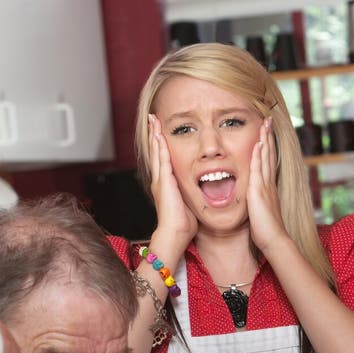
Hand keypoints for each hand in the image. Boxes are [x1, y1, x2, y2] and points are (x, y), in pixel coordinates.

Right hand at [148, 114, 196, 250]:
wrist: (175, 234)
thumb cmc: (182, 225)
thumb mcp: (187, 205)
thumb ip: (189, 195)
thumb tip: (200, 193)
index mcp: (165, 185)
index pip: (162, 160)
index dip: (161, 145)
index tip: (161, 132)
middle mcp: (160, 180)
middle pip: (155, 151)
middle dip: (155, 134)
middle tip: (153, 118)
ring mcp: (160, 180)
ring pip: (156, 151)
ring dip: (155, 134)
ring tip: (153, 120)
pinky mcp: (164, 182)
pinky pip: (162, 159)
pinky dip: (160, 146)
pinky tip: (160, 134)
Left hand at [246, 118, 288, 254]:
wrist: (274, 240)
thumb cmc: (267, 231)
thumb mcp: (261, 212)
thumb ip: (258, 203)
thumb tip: (254, 201)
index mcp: (268, 188)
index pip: (268, 162)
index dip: (268, 147)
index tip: (266, 134)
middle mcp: (269, 184)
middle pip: (269, 155)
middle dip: (268, 137)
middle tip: (268, 120)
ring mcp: (265, 186)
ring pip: (266, 157)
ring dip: (265, 139)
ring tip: (265, 123)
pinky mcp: (259, 191)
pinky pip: (258, 168)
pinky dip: (259, 154)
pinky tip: (259, 143)